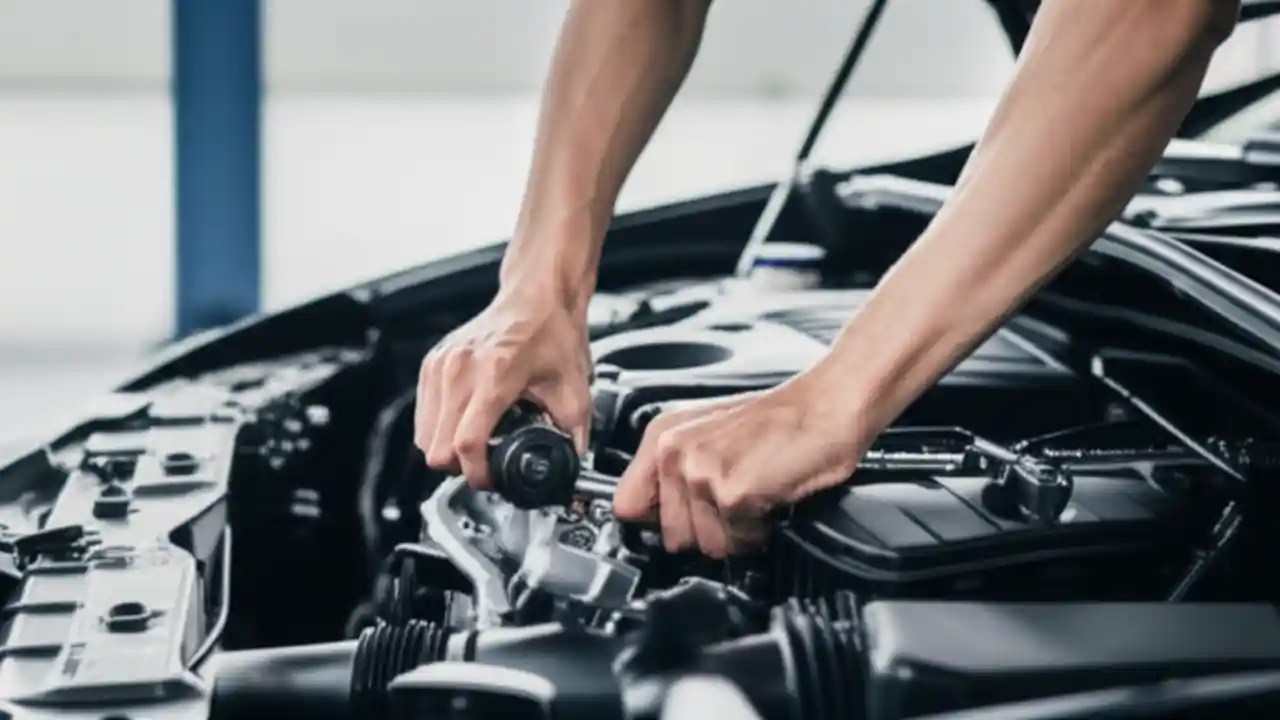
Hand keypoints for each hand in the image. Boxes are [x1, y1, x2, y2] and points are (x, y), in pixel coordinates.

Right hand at [414, 288, 591, 487]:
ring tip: (477, 443)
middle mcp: (460, 369)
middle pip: (437, 448)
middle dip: (461, 466)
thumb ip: (574, 432)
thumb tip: (574, 464)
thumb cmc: (552, 332)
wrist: (535, 295)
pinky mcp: (431, 362)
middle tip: (486, 464)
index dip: (477, 475)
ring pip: (424, 435)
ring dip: (447, 449)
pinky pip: (423, 414)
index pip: (467, 444)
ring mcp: (441, 364)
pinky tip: (466, 423)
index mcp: (495, 375)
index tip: (492, 481)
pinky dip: (440, 428)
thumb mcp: (574, 387)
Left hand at [612, 373, 869, 557]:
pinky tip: (770, 499)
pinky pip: (738, 542)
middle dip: (706, 533)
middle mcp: (674, 451)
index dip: (658, 522)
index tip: (684, 519)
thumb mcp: (709, 438)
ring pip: (706, 547)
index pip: (625, 507)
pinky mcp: (733, 492)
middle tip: (735, 503)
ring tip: (755, 497)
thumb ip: (675, 476)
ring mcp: (701, 472)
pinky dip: (759, 531)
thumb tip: (657, 523)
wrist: (828, 406)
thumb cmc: (779, 424)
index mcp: (662, 436)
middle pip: (670, 538)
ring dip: (736, 534)